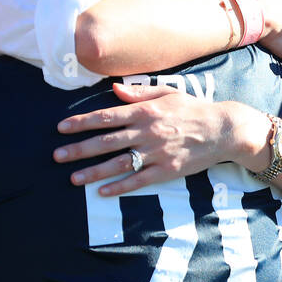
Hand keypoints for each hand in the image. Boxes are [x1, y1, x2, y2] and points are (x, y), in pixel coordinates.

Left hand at [53, 83, 253, 194]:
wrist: (224, 129)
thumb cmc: (194, 109)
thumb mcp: (167, 93)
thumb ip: (139, 93)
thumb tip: (114, 89)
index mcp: (145, 112)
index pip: (106, 117)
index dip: (81, 122)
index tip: (61, 128)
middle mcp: (147, 132)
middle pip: (106, 141)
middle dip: (79, 149)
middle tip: (57, 156)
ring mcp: (157, 153)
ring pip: (119, 163)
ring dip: (94, 171)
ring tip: (73, 178)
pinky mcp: (167, 171)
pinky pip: (139, 180)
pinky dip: (120, 186)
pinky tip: (102, 191)